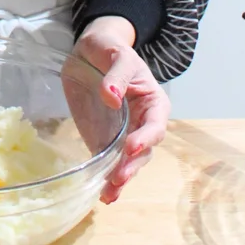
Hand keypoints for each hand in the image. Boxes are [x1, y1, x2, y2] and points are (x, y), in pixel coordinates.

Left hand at [74, 16, 170, 204]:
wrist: (89, 52)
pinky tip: (102, 194)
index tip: (130, 147)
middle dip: (132, 166)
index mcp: (152, 102)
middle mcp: (142, 123)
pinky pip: (109, 163)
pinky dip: (107, 180)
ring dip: (121, 179)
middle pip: (144, 151)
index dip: (146, 138)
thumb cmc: (109, 49)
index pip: (155, 125)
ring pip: (129, 162)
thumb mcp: (117, 54)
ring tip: (108, 194)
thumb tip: (111, 95)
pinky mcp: (105, 141)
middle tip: (117, 178)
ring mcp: (124, 135)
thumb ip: (116, 75)